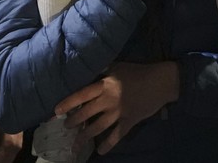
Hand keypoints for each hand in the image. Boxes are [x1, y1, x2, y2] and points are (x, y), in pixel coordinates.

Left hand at [56, 62, 178, 155]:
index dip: (67, 103)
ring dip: (85, 137)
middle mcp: (109, 100)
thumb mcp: (118, 66)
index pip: (81, 95)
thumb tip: (86, 68)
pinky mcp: (130, 121)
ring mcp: (119, 112)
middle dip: (74, 122)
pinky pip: (116, 136)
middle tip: (66, 126)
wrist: (161, 82)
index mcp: (105, 85)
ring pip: (97, 127)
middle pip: (86, 114)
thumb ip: (102, 68)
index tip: (56, 111)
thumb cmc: (138, 72)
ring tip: (76, 144)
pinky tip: (100, 151)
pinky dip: (108, 144)